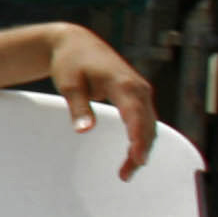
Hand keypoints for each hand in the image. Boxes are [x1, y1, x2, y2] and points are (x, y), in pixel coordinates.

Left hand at [47, 23, 159, 178]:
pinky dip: (141, 137)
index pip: (136, 116)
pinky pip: (144, 119)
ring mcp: (140, 91)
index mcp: (124, 84)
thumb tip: (84, 130)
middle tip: (126, 174)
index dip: (138, 139)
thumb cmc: (70, 62)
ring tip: (127, 171)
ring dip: (142, 147)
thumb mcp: (68, 84)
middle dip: (140, 150)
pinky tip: (132, 154)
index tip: (136, 159)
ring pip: (149, 124)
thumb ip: (78, 107)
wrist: (75, 42)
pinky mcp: (136, 95)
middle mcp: (138, 88)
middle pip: (147, 124)